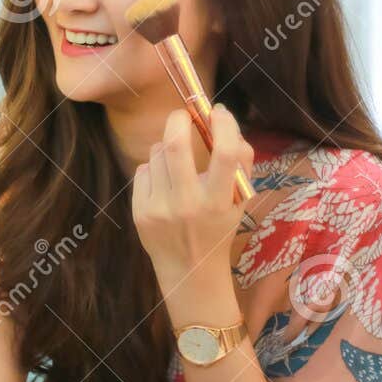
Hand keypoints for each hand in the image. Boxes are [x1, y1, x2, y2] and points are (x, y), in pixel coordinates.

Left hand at [132, 105, 254, 299]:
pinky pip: (144, 170)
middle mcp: (188, 205)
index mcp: (219, 202)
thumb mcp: (240, 199)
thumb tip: (222, 116)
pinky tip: (164, 184)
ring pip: (157, 155)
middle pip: (175, 146)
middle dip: (179, 121)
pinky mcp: (140, 212)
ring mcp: (160, 209)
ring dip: (167, 146)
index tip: (219, 112)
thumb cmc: (218, 226)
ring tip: (177, 161)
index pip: (225, 155)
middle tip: (184, 115)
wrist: (189, 269)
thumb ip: (240, 160)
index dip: (224, 126)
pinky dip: (154, 168)